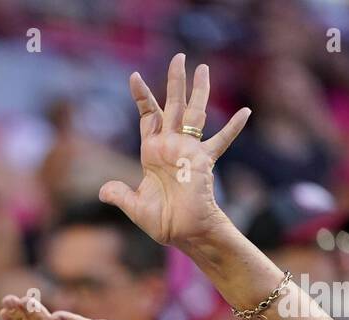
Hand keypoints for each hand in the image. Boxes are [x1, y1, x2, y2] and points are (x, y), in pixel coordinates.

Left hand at [99, 53, 249, 249]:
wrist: (184, 233)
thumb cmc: (162, 221)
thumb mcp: (134, 206)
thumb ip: (120, 195)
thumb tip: (103, 191)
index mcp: (153, 152)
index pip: (148, 116)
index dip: (142, 97)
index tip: (134, 76)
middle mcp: (172, 146)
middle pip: (173, 106)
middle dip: (174, 82)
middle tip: (178, 57)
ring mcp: (189, 151)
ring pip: (194, 114)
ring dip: (199, 91)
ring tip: (203, 68)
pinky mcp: (203, 161)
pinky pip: (220, 141)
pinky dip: (232, 128)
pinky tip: (245, 112)